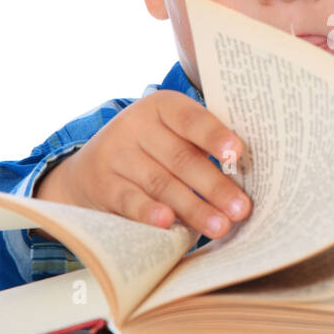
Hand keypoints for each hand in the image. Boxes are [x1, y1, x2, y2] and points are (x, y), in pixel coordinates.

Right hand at [35, 90, 250, 236]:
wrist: (89, 169)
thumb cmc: (151, 152)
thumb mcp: (170, 136)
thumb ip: (201, 148)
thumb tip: (245, 177)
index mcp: (162, 107)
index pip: (191, 120)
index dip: (214, 136)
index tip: (236, 153)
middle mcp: (136, 125)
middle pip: (181, 158)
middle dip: (215, 186)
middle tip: (241, 208)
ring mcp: (117, 154)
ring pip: (161, 183)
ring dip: (194, 208)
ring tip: (220, 226)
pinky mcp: (103, 184)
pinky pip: (130, 200)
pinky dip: (149, 212)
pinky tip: (168, 222)